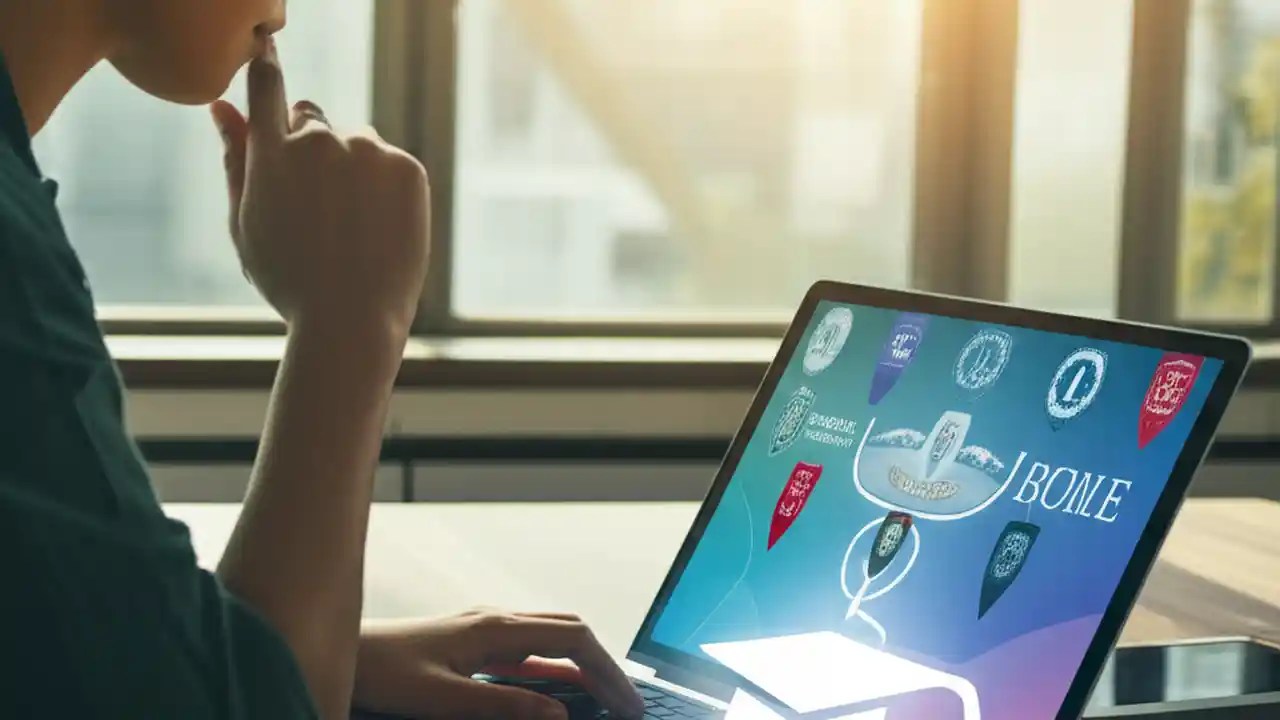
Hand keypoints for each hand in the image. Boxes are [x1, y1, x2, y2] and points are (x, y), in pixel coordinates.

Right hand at [210, 37, 429, 337]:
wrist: (351, 319)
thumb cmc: (289, 280)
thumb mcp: (247, 224)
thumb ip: (235, 161)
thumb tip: (222, 108)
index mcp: (271, 151)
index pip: (268, 87)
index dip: (268, 67)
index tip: (267, 51)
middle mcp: (319, 139)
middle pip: (313, 119)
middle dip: (310, 147)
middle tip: (315, 205)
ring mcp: (367, 151)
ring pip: (356, 143)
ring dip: (352, 168)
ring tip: (350, 226)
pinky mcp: (407, 167)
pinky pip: (390, 164)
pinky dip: (385, 187)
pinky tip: (377, 229)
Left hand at [353, 610, 644, 719]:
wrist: (344, 653)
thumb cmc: (383, 674)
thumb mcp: (443, 699)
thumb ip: (502, 705)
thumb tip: (559, 714)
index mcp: (495, 627)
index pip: (574, 640)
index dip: (608, 672)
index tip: (627, 705)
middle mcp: (497, 619)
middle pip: (571, 632)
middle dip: (604, 666)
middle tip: (626, 706)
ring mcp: (486, 626)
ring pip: (553, 637)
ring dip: (582, 665)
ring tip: (603, 699)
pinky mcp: (475, 640)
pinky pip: (530, 648)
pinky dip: (555, 668)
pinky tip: (557, 692)